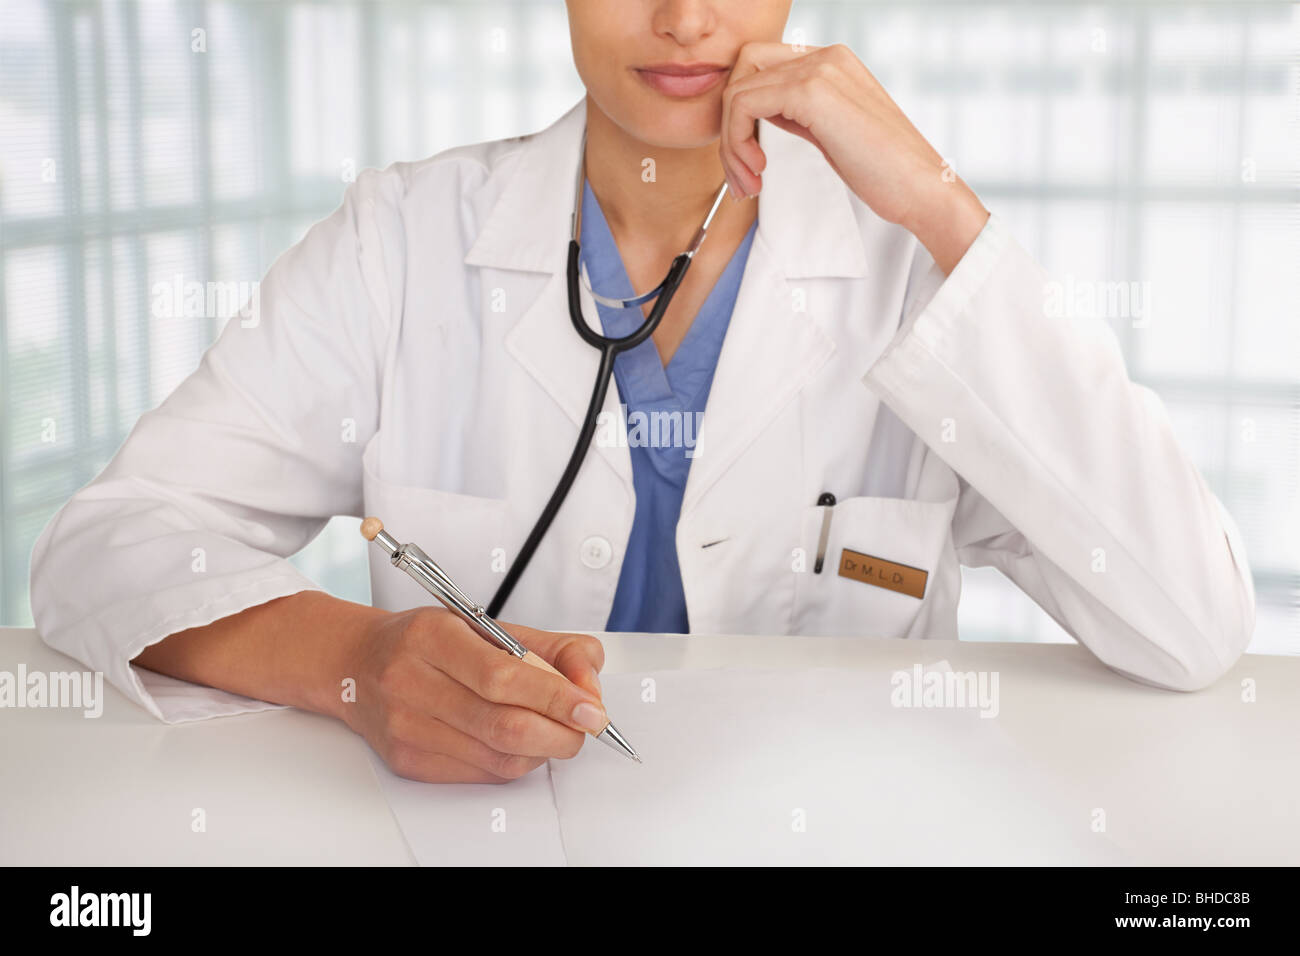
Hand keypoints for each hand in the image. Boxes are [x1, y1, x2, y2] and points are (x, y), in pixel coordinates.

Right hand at [340, 606, 607, 782]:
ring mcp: (406, 727)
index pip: (504, 676)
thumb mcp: (485, 624)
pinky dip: (514, 762)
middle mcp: (412, 682)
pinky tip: (519, 742)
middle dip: (561, 733)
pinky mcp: (407, 762)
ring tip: (555, 730)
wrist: (356, 663)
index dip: (556, 696)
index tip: (592, 708)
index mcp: (432, 637)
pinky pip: (481, 774)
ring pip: (498, 758)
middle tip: (584, 726)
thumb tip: (589, 683)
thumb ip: (548, 648)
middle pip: (504, 726)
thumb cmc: (427, 641)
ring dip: (543, 750)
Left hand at [718, 41, 989, 273]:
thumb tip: (757, 115)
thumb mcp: (831, 133)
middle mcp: (824, 56)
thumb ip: (797, 115)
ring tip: (749, 183)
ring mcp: (818, 69)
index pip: (759, 68)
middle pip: (742, 72)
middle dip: (728, 127)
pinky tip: (758, 172)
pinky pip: (744, 105)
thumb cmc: (884, 171)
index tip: (749, 163)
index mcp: (831, 62)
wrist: (922, 188)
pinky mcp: (811, 92)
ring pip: (736, 92)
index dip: (741, 115)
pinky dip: (737, 143)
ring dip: (731, 145)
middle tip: (741, 176)